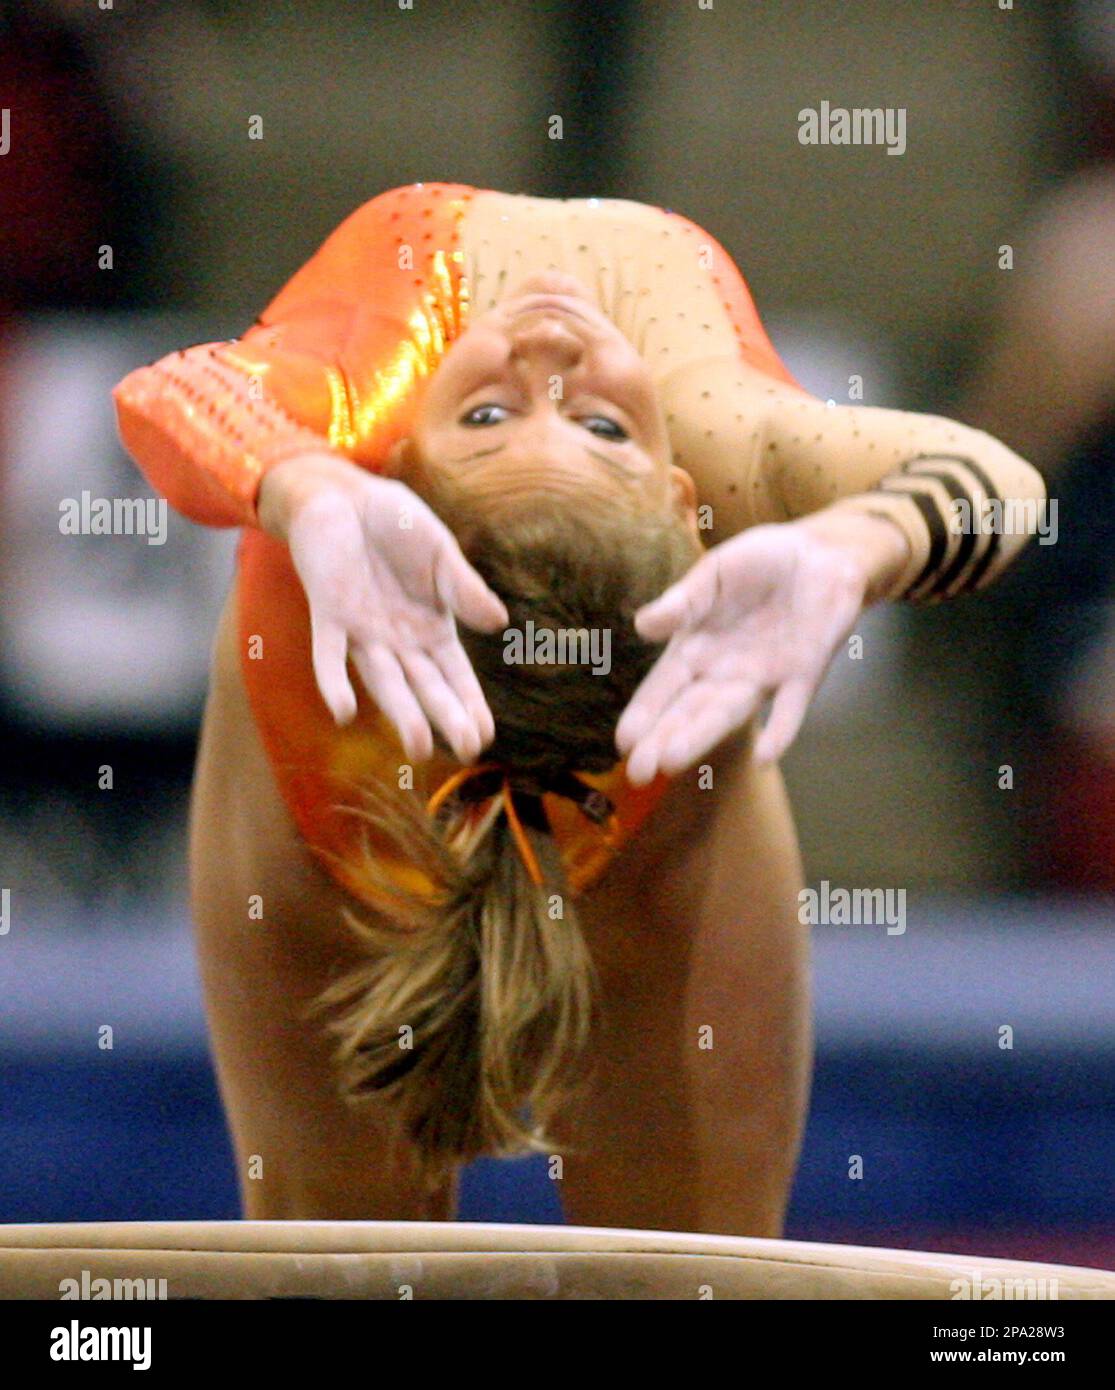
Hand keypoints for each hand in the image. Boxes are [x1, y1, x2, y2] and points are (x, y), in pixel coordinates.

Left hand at [259, 453, 507, 762]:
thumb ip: (464, 588)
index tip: (484, 737)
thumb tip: (499, 623)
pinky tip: (344, 712)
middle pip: (425, 686)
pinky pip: (329, 656)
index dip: (469, 705)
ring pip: (384, 681)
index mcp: (431, 629)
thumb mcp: (440, 553)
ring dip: (402, 713)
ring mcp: (363, 632)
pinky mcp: (329, 615)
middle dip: (446, 717)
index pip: (455, 676)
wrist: (345, 495)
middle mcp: (398, 641)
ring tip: (420, 747)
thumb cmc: (397, 525)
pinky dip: (334, 683)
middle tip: (467, 750)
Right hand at [615, 513, 901, 782]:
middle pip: (689, 711)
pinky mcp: (803, 675)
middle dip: (664, 740)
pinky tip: (767, 757)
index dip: (644, 714)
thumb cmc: (760, 564)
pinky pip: (790, 709)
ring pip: (728, 714)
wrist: (821, 553)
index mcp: (695, 648)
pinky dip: (780, 732)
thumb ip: (683, 601)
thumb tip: (641, 626)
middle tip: (637, 772)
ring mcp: (763, 677)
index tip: (624, 742)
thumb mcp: (714, 574)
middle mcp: (724, 672)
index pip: (663, 688)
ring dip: (702, 737)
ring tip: (673, 763)